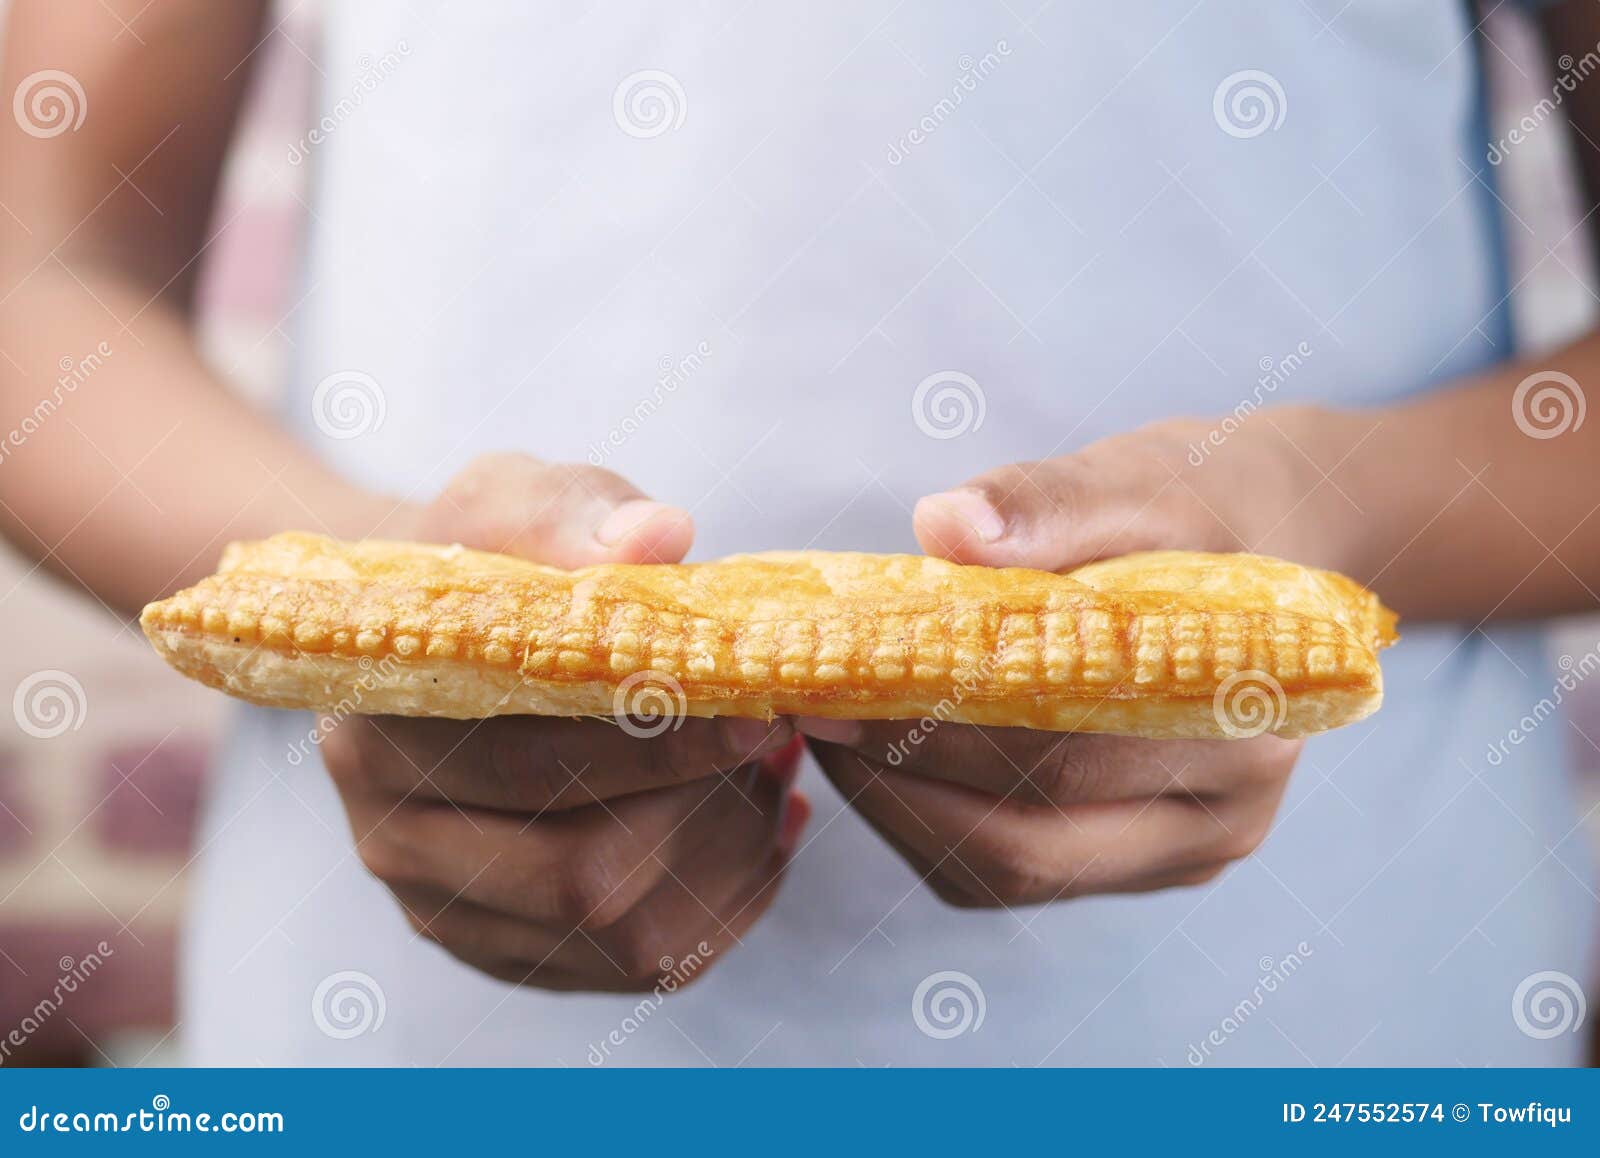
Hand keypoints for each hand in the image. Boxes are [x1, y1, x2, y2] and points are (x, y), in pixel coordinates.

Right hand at [322, 454, 808, 989]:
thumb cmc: (485, 563)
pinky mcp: (507, 949)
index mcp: (379, 729)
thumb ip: (575, 515)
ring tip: (772, 771)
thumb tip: (657, 536)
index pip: (537, 768)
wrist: (441, 637)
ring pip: (625, 935)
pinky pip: (644, 964)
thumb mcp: (512, 502)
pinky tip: (754, 820)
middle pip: (583, 878)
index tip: (756, 709)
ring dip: (729, 855)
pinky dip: (726, 897)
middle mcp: (394, 839)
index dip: (662, 747)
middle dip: (708, 811)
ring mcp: (446, 909)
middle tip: (776, 738)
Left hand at [801, 410, 1349, 905]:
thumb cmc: (1202, 504)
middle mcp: (1229, 811)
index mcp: (1242, 719)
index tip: (837, 690)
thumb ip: (1044, 504)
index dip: (935, 733)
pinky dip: (937, 824)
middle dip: (900, 788)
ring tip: (835, 737)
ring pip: (1014, 872)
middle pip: (1031, 843)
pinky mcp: (1144, 857)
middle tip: (814, 719)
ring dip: (905, 815)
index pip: (1063, 756)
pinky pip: (1020, 867)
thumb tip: (944, 525)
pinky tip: (886, 762)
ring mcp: (1188, 848)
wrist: (1271, 541)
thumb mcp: (1134, 479)